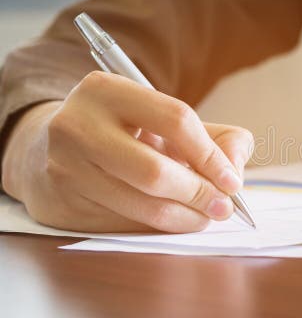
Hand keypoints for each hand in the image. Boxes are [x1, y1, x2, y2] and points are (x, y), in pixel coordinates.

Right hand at [1, 71, 253, 232]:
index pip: (176, 120)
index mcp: (108, 90)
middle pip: (155, 171)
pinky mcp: (62, 202)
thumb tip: (234, 171)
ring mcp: (64, 166)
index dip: (211, 156)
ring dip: (184, 217)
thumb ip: (217, 138)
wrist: (51, 147)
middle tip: (222, 207)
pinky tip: (173, 219)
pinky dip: (159, 226)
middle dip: (199, 194)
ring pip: (141, 205)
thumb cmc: (128, 132)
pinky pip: (124, 224)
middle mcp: (78, 125)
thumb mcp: (168, 119)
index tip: (232, 181)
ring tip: (204, 216)